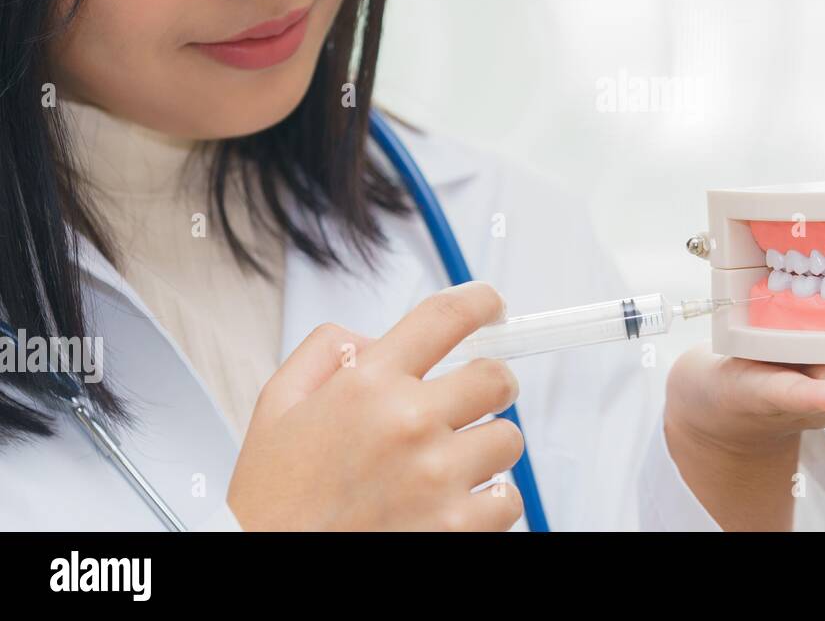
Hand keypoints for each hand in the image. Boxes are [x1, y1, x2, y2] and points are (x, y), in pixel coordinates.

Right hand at [227, 282, 524, 530]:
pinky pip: (510, 499)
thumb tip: (374, 338)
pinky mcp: (458, 527)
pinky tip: (455, 504)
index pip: (446, 317)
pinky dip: (491, 501)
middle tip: (473, 401)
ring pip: (507, 439)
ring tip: (448, 465)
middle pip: (495, 378)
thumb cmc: (273, 500)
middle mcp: (409, 423)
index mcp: (367, 386)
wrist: (267, 568)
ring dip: (486, 448)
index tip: (492, 307)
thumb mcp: (276, 405)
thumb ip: (324, 353)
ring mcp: (438, 477)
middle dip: (491, 384)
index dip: (482, 303)